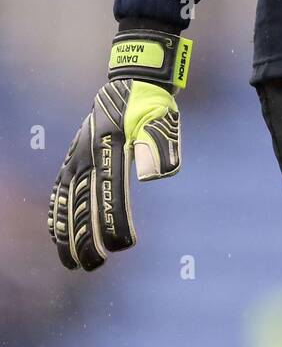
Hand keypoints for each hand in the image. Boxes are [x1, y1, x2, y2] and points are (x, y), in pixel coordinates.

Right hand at [48, 27, 191, 271]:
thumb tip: (154, 173)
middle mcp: (87, 154)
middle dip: (85, 238)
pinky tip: (54, 234)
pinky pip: (59, 189)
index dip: (114, 222)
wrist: (132, 80)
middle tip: (93, 266)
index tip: (122, 246)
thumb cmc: (150, 102)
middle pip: (82, 204)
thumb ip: (158, 142)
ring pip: (66, 202)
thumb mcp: (162, 116)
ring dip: (66, 233)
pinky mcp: (74, 156)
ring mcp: (77, 155)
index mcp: (110, 148)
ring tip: (71, 263)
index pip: (110, 193)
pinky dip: (55, 213)